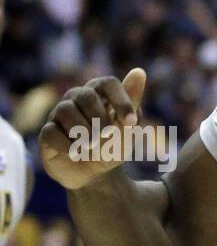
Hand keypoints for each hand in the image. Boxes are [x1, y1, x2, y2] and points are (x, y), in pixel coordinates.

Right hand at [39, 68, 146, 189]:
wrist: (96, 174)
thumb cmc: (113, 146)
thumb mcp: (127, 128)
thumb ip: (132, 101)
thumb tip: (139, 71)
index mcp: (98, 93)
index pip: (108, 83)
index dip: (121, 100)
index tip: (131, 122)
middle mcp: (76, 98)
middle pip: (86, 96)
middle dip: (101, 119)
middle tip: (108, 136)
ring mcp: (59, 114)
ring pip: (66, 110)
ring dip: (84, 132)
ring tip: (92, 148)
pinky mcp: (47, 133)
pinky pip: (52, 132)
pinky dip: (68, 146)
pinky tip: (77, 154)